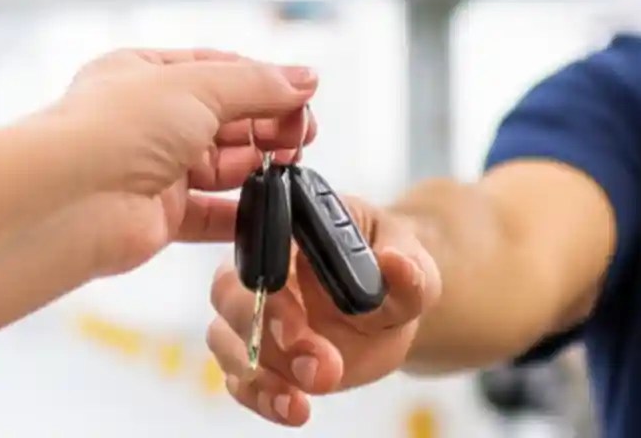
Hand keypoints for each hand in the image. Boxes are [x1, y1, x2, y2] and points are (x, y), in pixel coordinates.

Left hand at [44, 48, 318, 275]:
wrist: (71, 200)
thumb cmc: (112, 130)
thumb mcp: (199, 85)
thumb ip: (258, 84)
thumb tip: (304, 78)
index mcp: (146, 73)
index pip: (220, 70)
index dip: (264, 83)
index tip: (302, 96)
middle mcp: (149, 119)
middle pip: (227, 119)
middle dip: (268, 124)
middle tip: (301, 134)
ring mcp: (155, 168)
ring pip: (224, 165)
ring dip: (259, 166)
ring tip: (287, 165)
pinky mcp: (161, 215)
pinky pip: (213, 214)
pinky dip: (243, 213)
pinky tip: (269, 206)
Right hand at [206, 195, 441, 426]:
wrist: (391, 304)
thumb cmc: (393, 266)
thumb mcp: (413, 263)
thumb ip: (407, 269)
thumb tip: (394, 264)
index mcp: (289, 228)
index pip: (259, 245)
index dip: (268, 280)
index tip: (295, 317)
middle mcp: (261, 268)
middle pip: (231, 295)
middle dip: (266, 332)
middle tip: (316, 362)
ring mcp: (257, 315)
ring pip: (227, 340)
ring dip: (259, 374)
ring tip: (301, 398)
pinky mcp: (261, 356)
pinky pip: (241, 379)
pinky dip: (260, 397)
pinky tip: (293, 410)